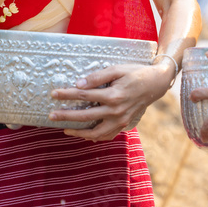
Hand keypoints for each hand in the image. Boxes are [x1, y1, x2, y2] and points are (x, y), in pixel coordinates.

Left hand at [49, 61, 172, 140]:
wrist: (156, 83)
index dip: (67, 94)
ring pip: (96, 132)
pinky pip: (107, 135)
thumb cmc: (136, 73)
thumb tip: (79, 84)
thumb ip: (98, 77)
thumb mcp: (118, 69)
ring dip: (78, 132)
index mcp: (114, 95)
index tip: (54, 94)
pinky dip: (95, 137)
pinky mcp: (124, 124)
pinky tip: (85, 134)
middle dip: (66, 116)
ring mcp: (121, 120)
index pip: (84, 95)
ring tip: (65, 129)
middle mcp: (116, 111)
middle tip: (51, 116)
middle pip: (86, 116)